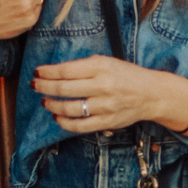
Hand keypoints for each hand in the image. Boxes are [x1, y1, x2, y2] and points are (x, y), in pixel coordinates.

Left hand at [32, 55, 187, 132]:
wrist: (152, 94)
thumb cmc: (127, 75)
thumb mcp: (108, 62)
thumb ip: (85, 65)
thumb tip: (57, 71)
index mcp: (101, 67)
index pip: (66, 70)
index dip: (48, 72)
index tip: (38, 72)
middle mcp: (102, 86)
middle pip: (63, 89)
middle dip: (44, 87)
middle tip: (35, 85)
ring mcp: (105, 106)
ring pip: (69, 108)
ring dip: (52, 104)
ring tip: (45, 101)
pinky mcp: (107, 122)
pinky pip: (80, 126)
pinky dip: (64, 122)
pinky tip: (57, 116)